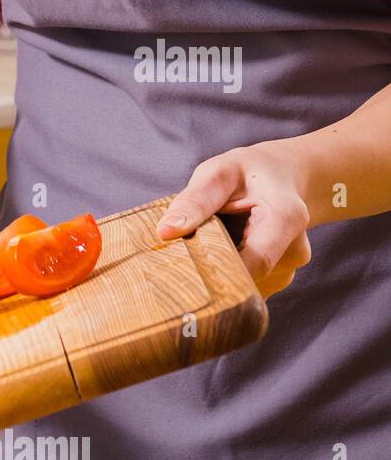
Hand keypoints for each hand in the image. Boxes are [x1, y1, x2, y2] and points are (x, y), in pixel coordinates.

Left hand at [157, 141, 311, 298]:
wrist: (282, 178)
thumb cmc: (247, 173)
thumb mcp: (219, 174)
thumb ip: (194, 201)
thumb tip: (164, 232)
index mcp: (286, 218)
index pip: (254, 263)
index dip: (218, 272)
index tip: (185, 268)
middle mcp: (294, 250)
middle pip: (246, 279)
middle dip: (212, 270)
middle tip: (187, 250)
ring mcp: (288, 269)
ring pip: (242, 286)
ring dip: (219, 270)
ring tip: (215, 240)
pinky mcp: (277, 280)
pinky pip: (244, 286)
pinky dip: (227, 273)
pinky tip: (225, 250)